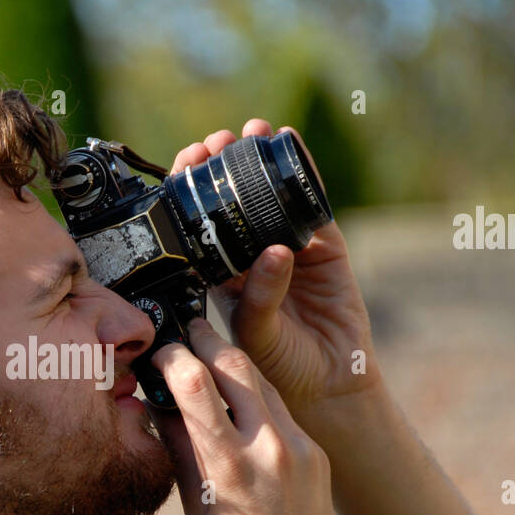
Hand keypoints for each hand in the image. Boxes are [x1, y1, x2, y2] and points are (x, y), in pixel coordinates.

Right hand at [147, 318, 345, 514]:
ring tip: (208, 354)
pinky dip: (256, 397)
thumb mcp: (195, 511)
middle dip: (206, 341)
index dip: (172, 356)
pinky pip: (282, 412)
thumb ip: (180, 452)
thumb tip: (160, 406)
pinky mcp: (319, 457)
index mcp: (231, 466)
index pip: (196, 382)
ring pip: (262, 382)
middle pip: (236, 364)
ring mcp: (303, 450)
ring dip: (233, 362)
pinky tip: (238, 400)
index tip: (158, 350)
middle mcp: (272, 449)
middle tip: (185, 329)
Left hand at [170, 120, 382, 422]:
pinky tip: (291, 145)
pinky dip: (302, 172)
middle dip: (222, 165)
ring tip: (251, 132)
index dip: (190, 190)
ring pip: (268, 192)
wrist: (328, 383)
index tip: (186, 163)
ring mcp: (288, 244)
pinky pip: (310, 202)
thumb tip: (273, 252)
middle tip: (216, 143)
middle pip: (231, 197)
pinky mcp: (323, 245)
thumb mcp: (255, 332)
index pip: (199, 221)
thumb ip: (259, 296)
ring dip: (258, 158)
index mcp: (220, 272)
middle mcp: (249, 253)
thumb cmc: (279, 365)